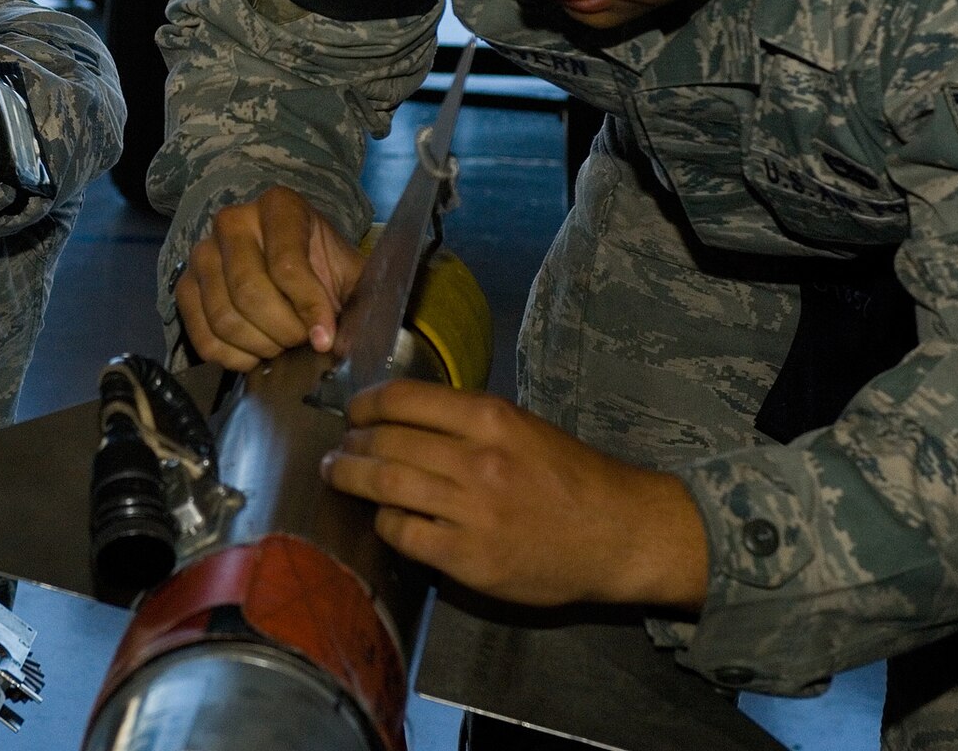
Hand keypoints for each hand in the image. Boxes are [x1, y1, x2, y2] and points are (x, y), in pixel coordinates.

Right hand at [174, 186, 363, 370]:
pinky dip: (234, 358)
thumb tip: (332, 343)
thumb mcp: (349, 273)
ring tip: (281, 344)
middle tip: (301, 339)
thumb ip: (355, 300)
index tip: (324, 338)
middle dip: (283, 330)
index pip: (286, 264)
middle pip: (249, 292)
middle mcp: (233, 221)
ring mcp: (202, 253)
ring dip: (260, 346)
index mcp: (279, 206)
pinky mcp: (184, 286)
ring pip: (224, 318)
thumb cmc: (323, 269)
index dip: (308, 308)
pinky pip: (202, 337)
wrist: (294, 270)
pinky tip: (255, 353)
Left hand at [320, 380, 709, 609]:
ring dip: (350, 477)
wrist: (619, 535)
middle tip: (339, 447)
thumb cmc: (571, 477)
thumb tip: (404, 417)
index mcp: (491, 419)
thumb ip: (466, 421)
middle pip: (385, 442)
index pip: (403, 400)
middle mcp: (476, 460)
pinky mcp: (468, 558)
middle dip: (351, 443)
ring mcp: (470, 511)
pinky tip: (383, 518)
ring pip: (384, 485)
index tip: (355, 411)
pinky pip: (403, 533)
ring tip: (338, 474)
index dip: (366, 404)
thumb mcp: (523, 428)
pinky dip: (383, 522)